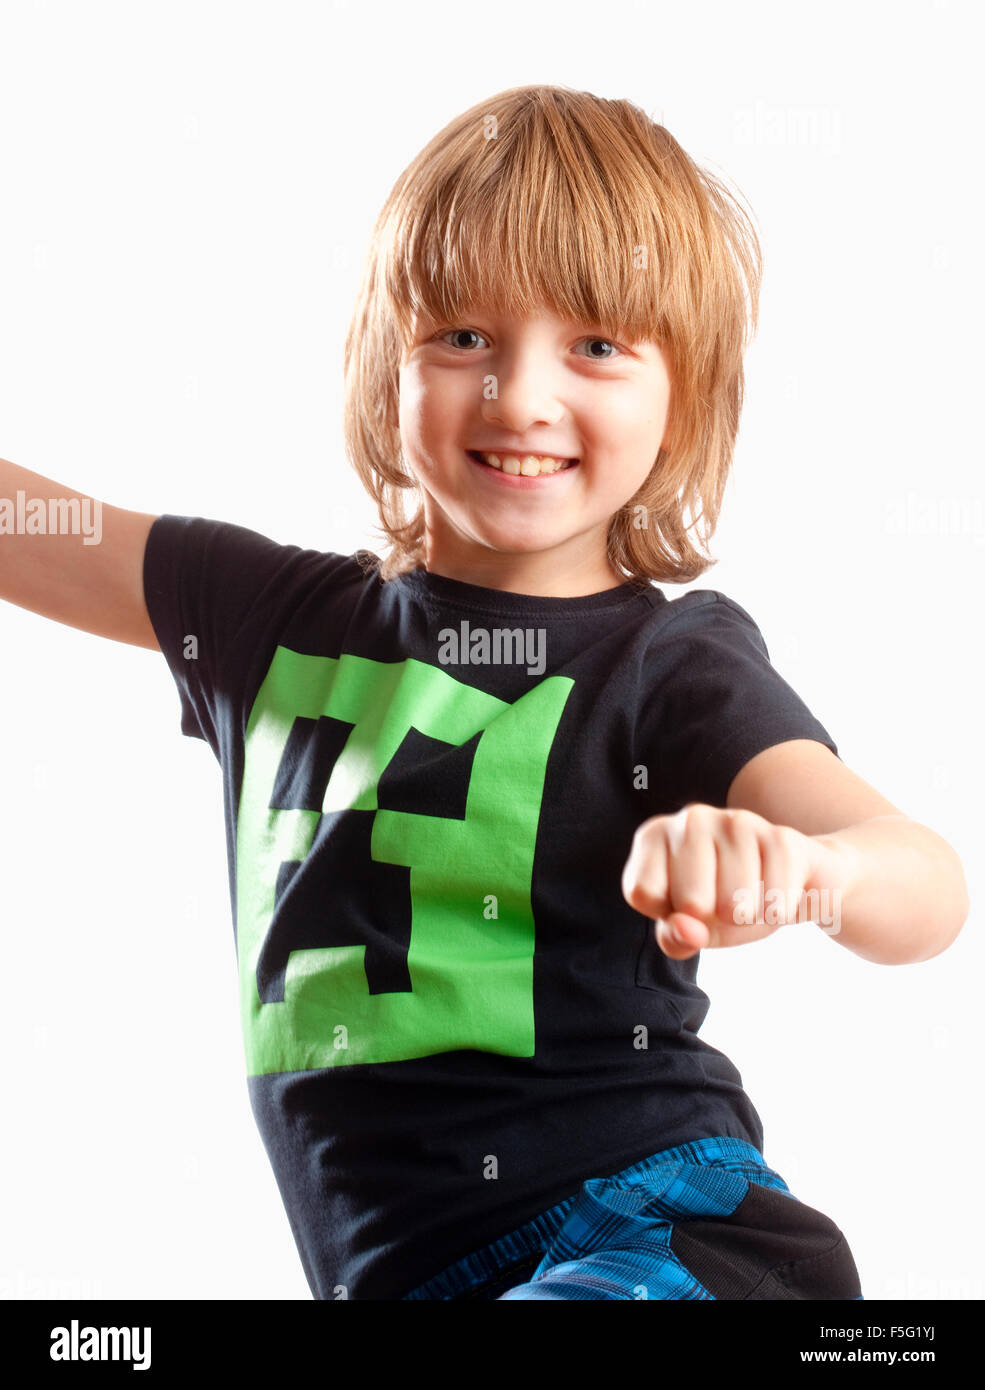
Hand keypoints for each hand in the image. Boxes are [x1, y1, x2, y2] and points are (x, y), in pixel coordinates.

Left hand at [620, 803, 844, 959]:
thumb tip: (685, 927)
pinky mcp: (781, 836)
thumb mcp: (690, 929)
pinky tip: (777, 893)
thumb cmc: (724, 906)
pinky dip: (777, 913)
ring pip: (734, 904)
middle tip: (724, 901)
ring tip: (751, 896)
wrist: (791, 885)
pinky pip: (774, 902)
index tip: (683, 903)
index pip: (642, 892)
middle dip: (711, 918)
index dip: (668, 914)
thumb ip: (674, 937)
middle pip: (689, 902)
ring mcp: (737, 821)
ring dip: (747, 916)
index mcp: (654, 835)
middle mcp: (691, 818)